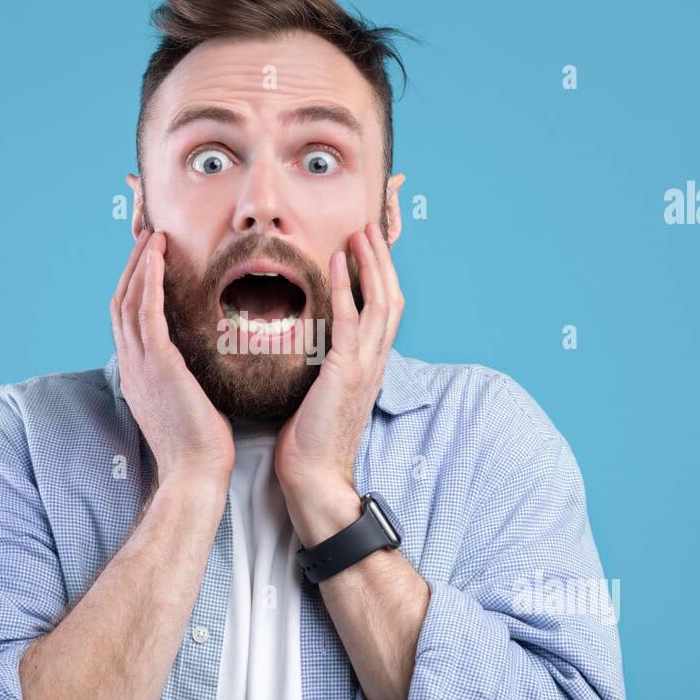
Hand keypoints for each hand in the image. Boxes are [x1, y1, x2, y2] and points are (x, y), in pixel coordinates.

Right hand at [109, 230, 234, 486]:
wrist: (195, 473)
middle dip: (134, 266)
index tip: (151, 260)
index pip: (129, 318)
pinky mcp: (157, 365)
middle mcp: (132, 365)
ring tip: (154, 236)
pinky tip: (158, 258)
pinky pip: (146, 313)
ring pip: (130, 300)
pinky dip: (149, 281)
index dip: (137, 285)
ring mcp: (140, 365)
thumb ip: (185, 377)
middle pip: (122, 302)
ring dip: (141, 264)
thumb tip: (202, 360)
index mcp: (137, 374)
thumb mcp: (187, 403)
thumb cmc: (201, 445)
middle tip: (149, 236)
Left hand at [275, 221, 403, 511]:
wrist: (313, 477)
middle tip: (371, 223)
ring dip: (370, 262)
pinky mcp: (346, 373)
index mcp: (369, 364)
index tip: (370, 243)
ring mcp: (365, 366)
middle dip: (383, 258)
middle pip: (391, 296)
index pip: (384, 308)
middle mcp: (375, 361)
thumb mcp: (319, 389)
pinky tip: (336, 261)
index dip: (381, 273)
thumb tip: (307, 338)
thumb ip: (322, 361)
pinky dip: (345, 287)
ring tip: (360, 230)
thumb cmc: (309, 439)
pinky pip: (350, 321)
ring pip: (380, 302)